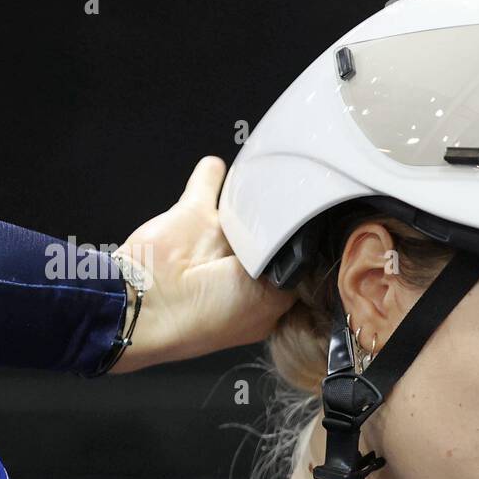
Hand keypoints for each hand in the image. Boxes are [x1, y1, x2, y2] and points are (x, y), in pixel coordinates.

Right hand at [108, 156, 296, 372]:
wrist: (152, 300)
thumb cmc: (209, 314)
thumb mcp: (272, 301)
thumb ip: (291, 272)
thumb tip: (303, 250)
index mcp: (259, 296)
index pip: (290, 269)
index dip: (306, 255)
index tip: (326, 238)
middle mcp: (238, 267)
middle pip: (270, 236)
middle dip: (288, 224)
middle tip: (308, 202)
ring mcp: (215, 239)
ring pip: (243, 209)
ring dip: (257, 197)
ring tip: (279, 179)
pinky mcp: (192, 214)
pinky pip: (206, 184)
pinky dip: (213, 172)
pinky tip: (232, 164)